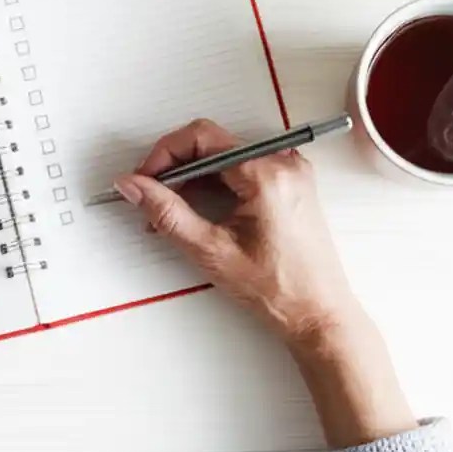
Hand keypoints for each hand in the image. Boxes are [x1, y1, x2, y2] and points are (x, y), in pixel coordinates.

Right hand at [113, 118, 416, 447]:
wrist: (319, 314)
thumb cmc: (277, 289)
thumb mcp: (210, 251)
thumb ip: (166, 212)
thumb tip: (133, 186)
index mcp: (267, 173)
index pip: (202, 138)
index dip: (164, 154)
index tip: (144, 179)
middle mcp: (283, 162)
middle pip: (212, 143)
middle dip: (176, 168)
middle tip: (152, 198)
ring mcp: (290, 171)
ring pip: (225, 156)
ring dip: (193, 177)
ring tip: (172, 212)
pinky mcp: (290, 184)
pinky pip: (242, 168)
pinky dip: (215, 183)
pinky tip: (199, 211)